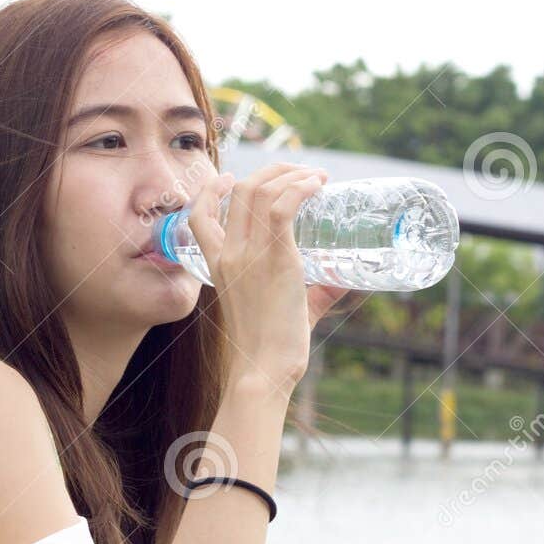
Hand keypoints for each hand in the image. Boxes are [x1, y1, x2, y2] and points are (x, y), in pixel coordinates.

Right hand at [185, 162, 338, 392]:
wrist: (262, 372)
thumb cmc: (270, 351)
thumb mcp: (283, 310)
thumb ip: (312, 292)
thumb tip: (344, 280)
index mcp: (218, 265)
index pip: (199, 215)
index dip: (211, 189)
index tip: (231, 177)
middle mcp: (229, 253)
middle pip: (242, 189)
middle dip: (272, 171)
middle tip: (299, 172)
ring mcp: (249, 254)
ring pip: (262, 191)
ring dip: (292, 174)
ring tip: (316, 176)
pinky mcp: (276, 259)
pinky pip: (283, 207)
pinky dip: (300, 188)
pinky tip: (317, 185)